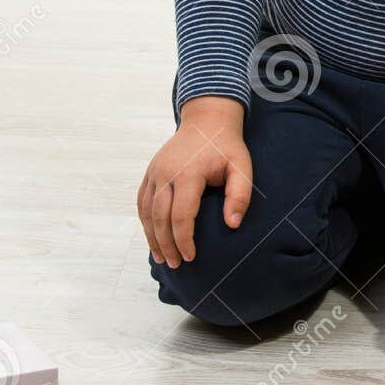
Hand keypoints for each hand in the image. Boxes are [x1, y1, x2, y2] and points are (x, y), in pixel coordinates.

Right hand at [136, 97, 251, 268]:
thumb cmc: (226, 147)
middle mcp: (166, 173)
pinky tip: (153, 237)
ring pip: (146, 212)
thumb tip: (232, 225)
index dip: (184, 240)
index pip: (181, 215)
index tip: (191, 257)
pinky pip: (142, 202)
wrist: (206, 120)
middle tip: (175, 264)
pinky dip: (145, 222)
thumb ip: (240, 195)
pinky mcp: (150, 172)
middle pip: (160, 217)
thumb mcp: (242, 167)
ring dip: (152, 237)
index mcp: (188, 173)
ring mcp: (154, 172)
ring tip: (162, 257)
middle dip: (166, 244)